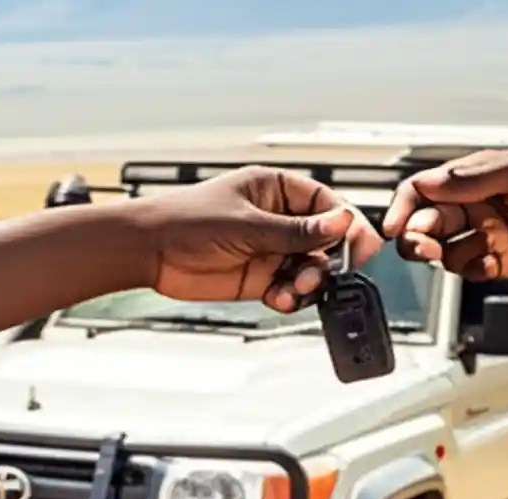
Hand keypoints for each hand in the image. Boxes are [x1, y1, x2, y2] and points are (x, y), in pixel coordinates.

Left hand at [142, 165, 383, 311]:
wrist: (148, 252)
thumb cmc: (187, 222)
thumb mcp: (248, 225)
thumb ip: (297, 231)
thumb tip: (344, 222)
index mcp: (276, 190)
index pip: (326, 202)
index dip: (346, 223)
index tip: (359, 244)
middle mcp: (278, 219)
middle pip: (325, 239)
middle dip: (329, 259)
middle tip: (323, 274)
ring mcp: (270, 249)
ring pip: (310, 268)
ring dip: (310, 282)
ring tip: (296, 289)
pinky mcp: (260, 278)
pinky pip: (290, 289)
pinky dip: (291, 297)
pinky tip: (279, 299)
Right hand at [381, 150, 507, 279]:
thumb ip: (474, 179)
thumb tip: (431, 184)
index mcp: (471, 180)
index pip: (423, 191)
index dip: (403, 207)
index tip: (394, 225)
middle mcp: (472, 207)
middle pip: (424, 223)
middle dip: (414, 235)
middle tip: (417, 244)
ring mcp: (484, 235)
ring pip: (442, 250)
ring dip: (438, 253)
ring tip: (445, 253)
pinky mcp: (497, 262)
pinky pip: (468, 270)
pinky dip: (470, 269)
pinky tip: (487, 263)